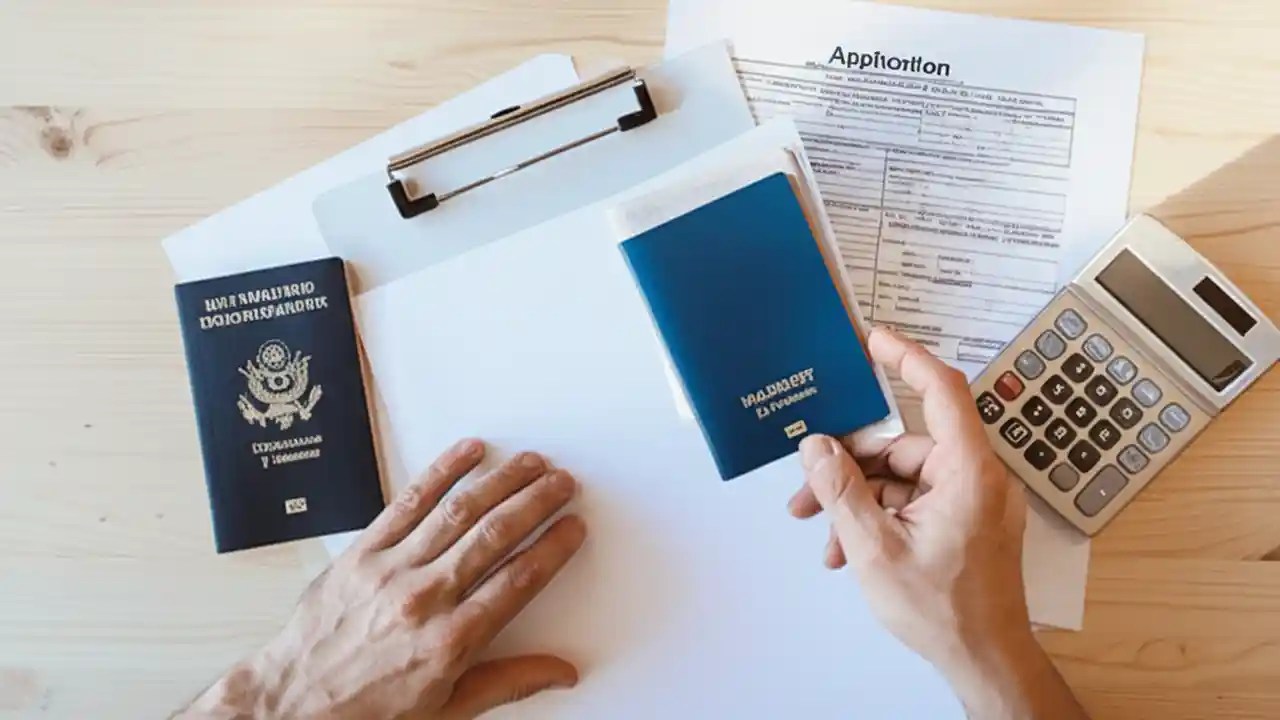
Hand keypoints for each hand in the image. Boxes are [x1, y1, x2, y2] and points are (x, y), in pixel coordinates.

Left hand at [180, 439, 585, 719]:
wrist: (294, 704)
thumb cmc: (367, 711)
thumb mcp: (447, 710)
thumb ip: (508, 683)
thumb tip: (562, 672)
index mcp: (450, 640)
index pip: (518, 581)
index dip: (553, 548)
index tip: (573, 528)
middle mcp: (424, 598)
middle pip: (494, 536)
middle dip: (535, 503)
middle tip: (561, 483)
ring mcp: (391, 569)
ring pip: (457, 512)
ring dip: (500, 481)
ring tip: (529, 463)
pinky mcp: (362, 551)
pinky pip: (408, 501)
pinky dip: (441, 472)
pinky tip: (467, 453)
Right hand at [789, 328, 1086, 718]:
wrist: (984, 659)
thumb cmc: (948, 612)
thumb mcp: (874, 548)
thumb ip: (841, 490)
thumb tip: (817, 448)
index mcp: (968, 472)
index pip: (941, 390)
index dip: (906, 358)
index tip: (874, 340)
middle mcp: (977, 478)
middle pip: (905, 443)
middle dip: (851, 462)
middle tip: (809, 481)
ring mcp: (972, 500)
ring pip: (904, 476)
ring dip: (859, 498)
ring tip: (823, 530)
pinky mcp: (965, 521)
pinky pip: (914, 500)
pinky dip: (880, 515)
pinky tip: (847, 545)